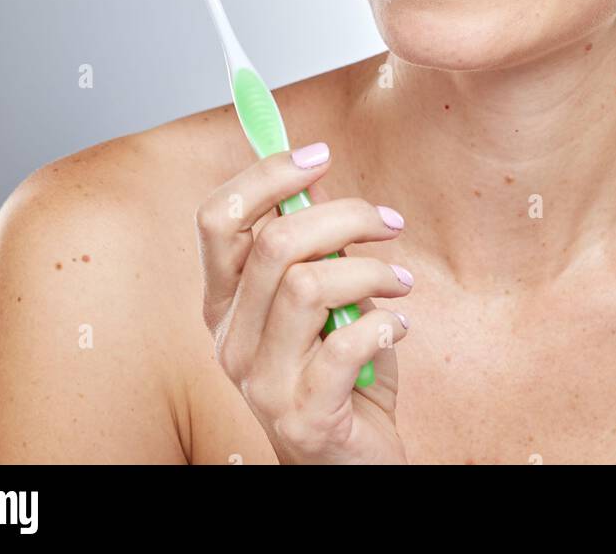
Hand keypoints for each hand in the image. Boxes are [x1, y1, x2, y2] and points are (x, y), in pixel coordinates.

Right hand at [195, 144, 411, 463]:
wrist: (349, 461)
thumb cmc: (339, 370)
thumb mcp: (321, 300)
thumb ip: (314, 249)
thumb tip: (319, 180)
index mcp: (225, 302)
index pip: (217, 218)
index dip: (267, 175)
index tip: (320, 155)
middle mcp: (229, 339)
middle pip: (274, 242)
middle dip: (346, 216)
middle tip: (389, 223)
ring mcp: (259, 381)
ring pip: (309, 285)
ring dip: (371, 270)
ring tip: (399, 284)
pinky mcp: (302, 415)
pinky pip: (346, 343)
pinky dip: (384, 322)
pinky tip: (396, 326)